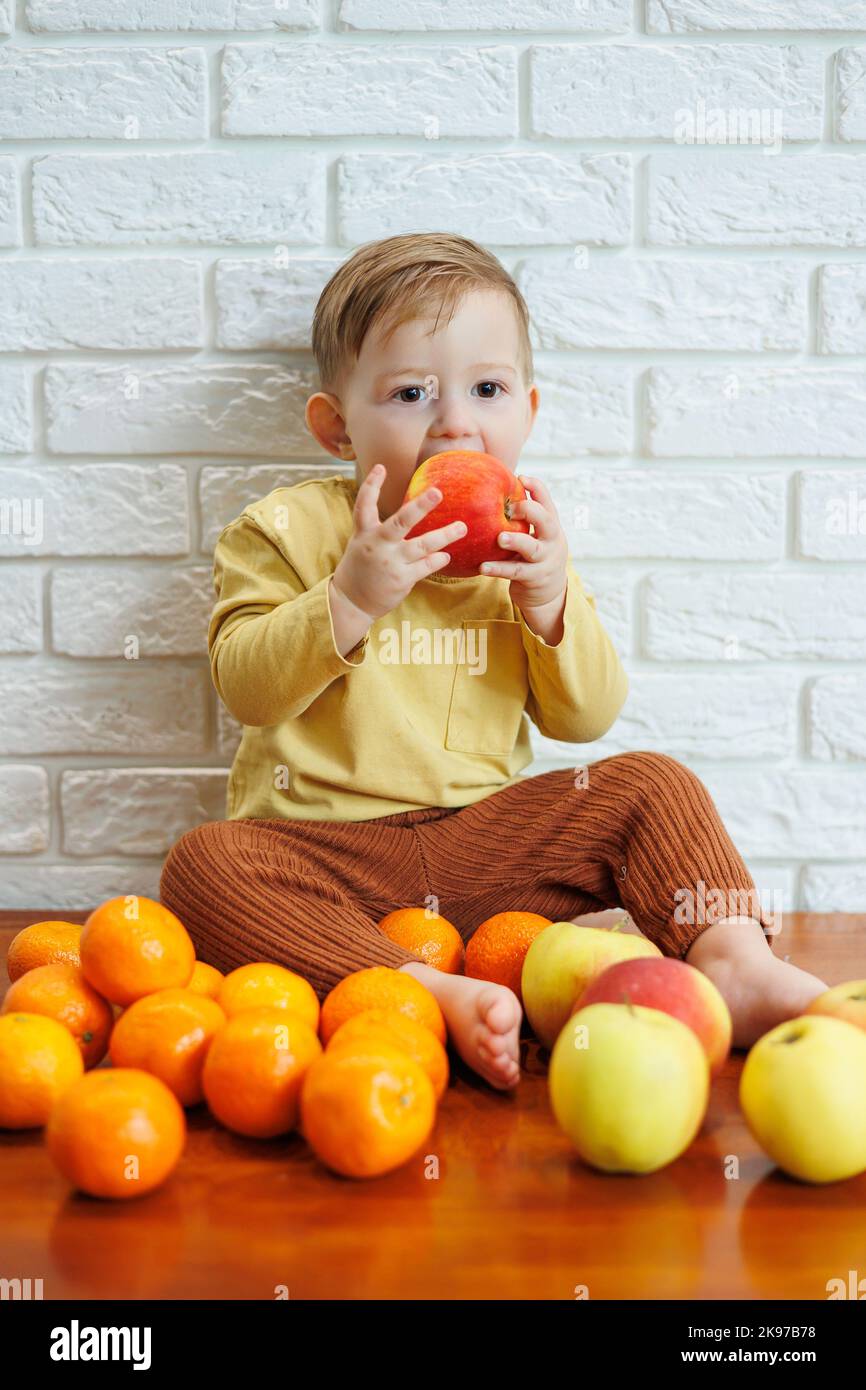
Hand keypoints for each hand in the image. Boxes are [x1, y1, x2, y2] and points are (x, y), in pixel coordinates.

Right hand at [332, 463, 467, 622]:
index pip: (365, 505)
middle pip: (401, 521)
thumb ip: (377, 528)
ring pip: (423, 545)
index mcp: (364, 533)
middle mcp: (377, 545)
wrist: (351, 602)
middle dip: (420, 506)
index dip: (372, 485)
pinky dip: (438, 560)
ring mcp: (390, 562)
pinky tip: (445, 555)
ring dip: (445, 535)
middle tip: (438, 492)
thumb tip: (402, 512)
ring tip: (462, 527)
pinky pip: (426, 566)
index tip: (381, 467)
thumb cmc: (360, 569)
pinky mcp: (401, 579)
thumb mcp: (361, 544)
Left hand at [479, 475, 568, 613]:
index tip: (520, 477)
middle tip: (510, 508)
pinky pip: (515, 572)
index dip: (536, 488)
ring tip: (500, 538)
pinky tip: (482, 566)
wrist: (549, 594)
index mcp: (551, 526)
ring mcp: (546, 560)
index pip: (547, 501)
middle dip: (529, 511)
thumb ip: (523, 520)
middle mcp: (552, 541)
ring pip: (532, 548)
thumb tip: (493, 491)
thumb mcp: (536, 536)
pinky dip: (498, 568)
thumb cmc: (534, 558)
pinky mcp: (535, 578)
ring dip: (516, 541)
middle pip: (546, 520)